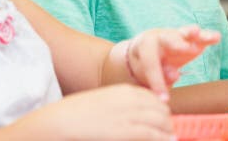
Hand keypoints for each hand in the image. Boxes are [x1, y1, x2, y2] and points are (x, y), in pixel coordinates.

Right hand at [19, 84, 171, 139]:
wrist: (57, 123)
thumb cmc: (74, 116)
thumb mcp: (99, 103)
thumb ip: (116, 107)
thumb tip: (128, 117)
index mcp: (122, 91)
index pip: (152, 98)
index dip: (161, 110)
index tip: (163, 120)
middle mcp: (128, 100)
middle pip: (159, 109)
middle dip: (166, 121)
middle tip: (169, 131)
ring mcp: (127, 116)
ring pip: (159, 121)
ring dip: (167, 131)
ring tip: (171, 138)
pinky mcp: (123, 132)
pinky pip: (151, 134)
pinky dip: (162, 138)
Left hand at [125, 25, 219, 99]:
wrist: (146, 53)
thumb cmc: (143, 66)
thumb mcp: (145, 75)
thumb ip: (158, 77)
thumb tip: (175, 75)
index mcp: (144, 45)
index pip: (151, 63)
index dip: (157, 82)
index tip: (164, 100)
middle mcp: (160, 36)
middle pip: (168, 39)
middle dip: (176, 44)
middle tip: (185, 49)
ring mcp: (177, 35)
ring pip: (184, 33)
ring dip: (192, 34)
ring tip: (198, 33)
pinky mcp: (191, 39)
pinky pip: (200, 36)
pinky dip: (207, 36)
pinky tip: (216, 37)